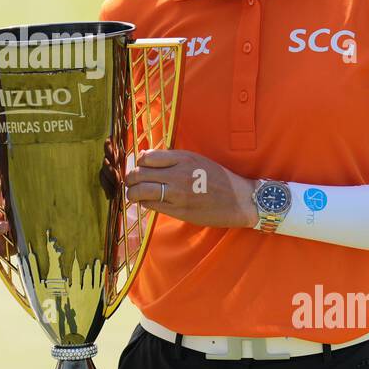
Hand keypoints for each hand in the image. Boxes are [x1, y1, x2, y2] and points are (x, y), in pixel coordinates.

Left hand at [123, 148, 258, 228]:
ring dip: (132, 193)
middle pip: (139, 174)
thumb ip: (172, 158)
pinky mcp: (179, 211)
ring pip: (140, 191)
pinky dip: (144, 203)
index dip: (138, 163)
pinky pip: (151, 205)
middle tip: (131, 182)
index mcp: (183, 158)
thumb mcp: (196, 159)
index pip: (146, 157)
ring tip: (134, 194)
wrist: (239, 200)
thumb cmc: (218, 178)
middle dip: (130, 179)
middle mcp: (178, 174)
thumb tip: (145, 158)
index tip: (140, 167)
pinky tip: (147, 202)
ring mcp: (178, 194)